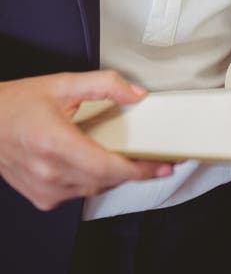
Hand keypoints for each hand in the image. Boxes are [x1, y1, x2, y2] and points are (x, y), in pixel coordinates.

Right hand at [0, 70, 173, 210]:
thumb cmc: (17, 103)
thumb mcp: (63, 83)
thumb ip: (104, 84)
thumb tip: (136, 94)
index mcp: (54, 143)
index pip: (107, 166)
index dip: (140, 169)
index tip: (164, 165)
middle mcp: (49, 172)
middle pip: (106, 180)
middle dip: (136, 171)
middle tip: (158, 159)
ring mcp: (44, 189)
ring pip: (95, 188)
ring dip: (115, 174)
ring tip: (133, 158)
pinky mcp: (42, 198)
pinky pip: (80, 192)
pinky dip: (95, 179)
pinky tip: (99, 162)